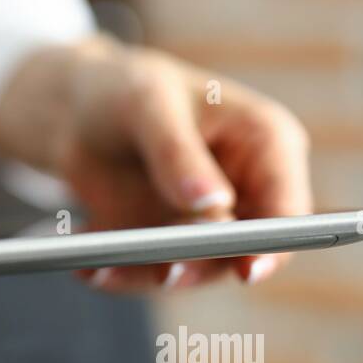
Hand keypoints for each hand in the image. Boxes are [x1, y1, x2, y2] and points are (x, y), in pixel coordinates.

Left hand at [0, 35, 312, 292]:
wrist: (76, 110)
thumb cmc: (125, 89)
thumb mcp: (148, 104)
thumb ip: (178, 152)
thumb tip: (214, 204)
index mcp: (266, 143)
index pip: (287, 205)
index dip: (275, 242)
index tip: (246, 269)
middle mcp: (245, 191)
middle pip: (243, 249)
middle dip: (201, 263)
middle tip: (164, 269)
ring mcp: (207, 225)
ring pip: (194, 269)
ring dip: (147, 273)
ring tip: (102, 264)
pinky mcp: (167, 246)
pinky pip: (149, 273)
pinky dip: (118, 272)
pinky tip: (87, 266)